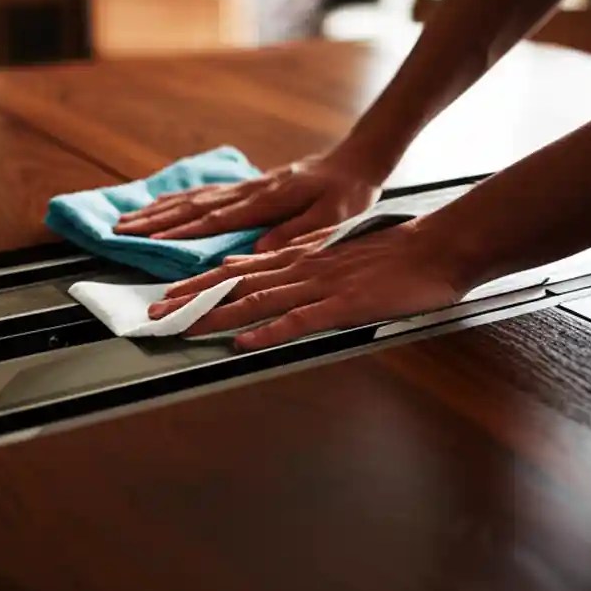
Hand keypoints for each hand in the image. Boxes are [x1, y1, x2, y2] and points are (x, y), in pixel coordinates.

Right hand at [113, 152, 382, 252]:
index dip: (180, 231)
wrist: (355, 161)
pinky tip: (160, 204)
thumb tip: (260, 248)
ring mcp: (246, 186)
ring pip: (192, 198)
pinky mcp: (248, 187)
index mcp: (266, 200)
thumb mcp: (332, 217)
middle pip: (192, 206)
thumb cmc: (347, 192)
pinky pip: (205, 193)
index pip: (214, 218)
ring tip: (126, 220)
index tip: (149, 241)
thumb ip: (297, 232)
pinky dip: (177, 199)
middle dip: (153, 220)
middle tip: (119, 230)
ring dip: (157, 210)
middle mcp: (249, 191)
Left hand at [146, 220, 466, 349]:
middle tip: (156, 314)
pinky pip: (300, 319)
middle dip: (193, 300)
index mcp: (297, 257)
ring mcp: (320, 286)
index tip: (167, 296)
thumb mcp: (327, 250)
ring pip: (259, 301)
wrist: (434, 249)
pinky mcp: (344, 305)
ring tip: (185, 328)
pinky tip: (246, 341)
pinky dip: (270, 331)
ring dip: (218, 315)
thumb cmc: (387, 256)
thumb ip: (286, 259)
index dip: (199, 284)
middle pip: (236, 285)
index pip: (237, 270)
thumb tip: (245, 265)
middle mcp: (300, 268)